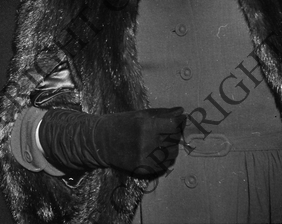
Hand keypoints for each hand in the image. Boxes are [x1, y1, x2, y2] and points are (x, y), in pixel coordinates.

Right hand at [39, 107, 185, 175]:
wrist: (99, 142)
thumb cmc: (119, 124)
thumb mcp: (138, 114)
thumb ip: (160, 114)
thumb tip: (181, 111)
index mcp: (144, 124)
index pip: (173, 124)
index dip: (179, 121)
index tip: (180, 119)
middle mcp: (146, 141)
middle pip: (174, 139)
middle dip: (174, 134)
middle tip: (167, 130)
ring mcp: (146, 157)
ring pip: (172, 153)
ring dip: (171, 147)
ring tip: (160, 141)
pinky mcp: (144, 169)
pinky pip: (165, 165)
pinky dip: (165, 159)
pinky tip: (157, 152)